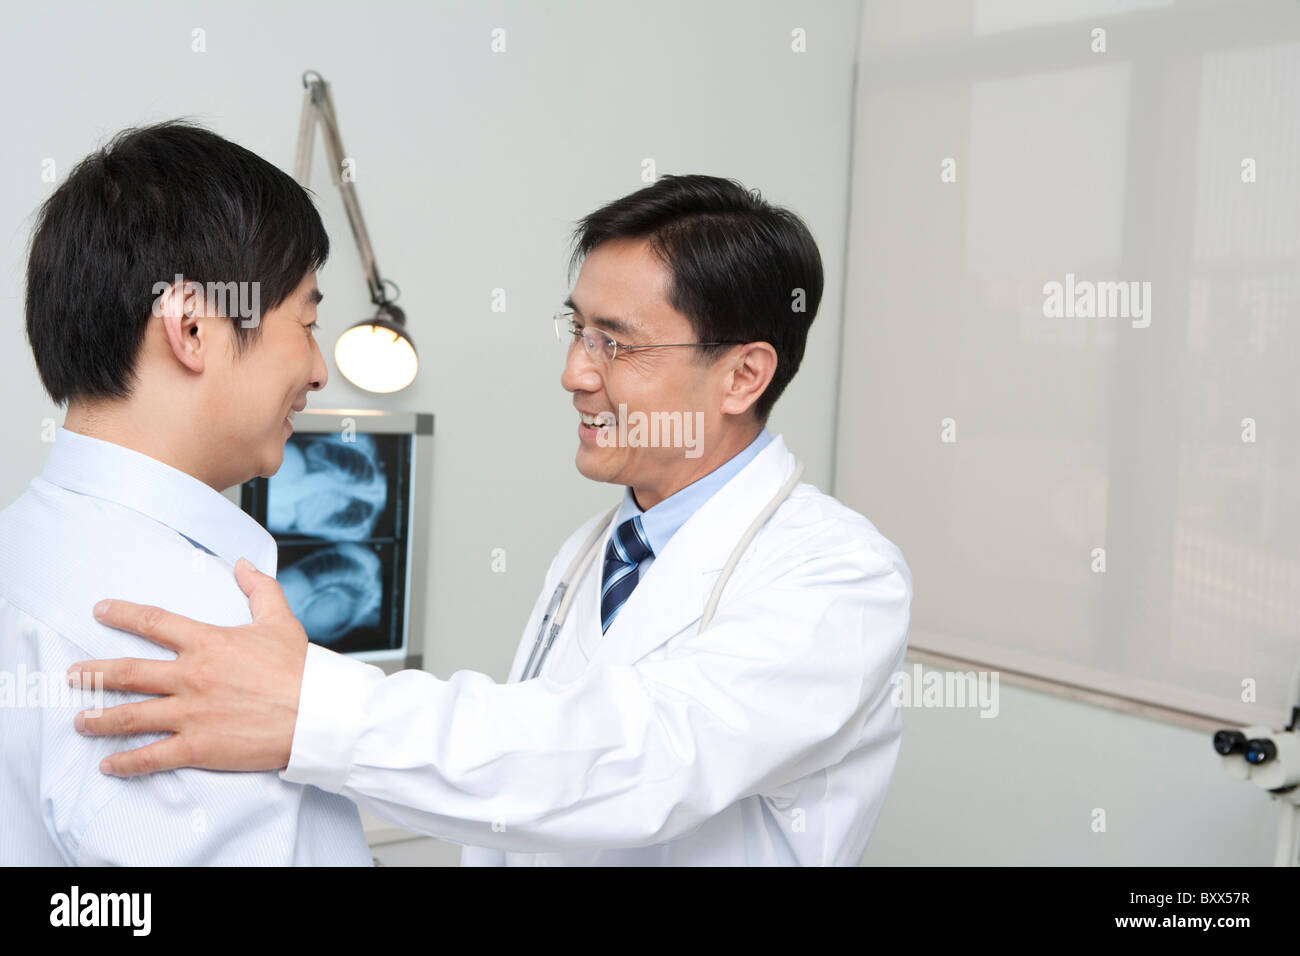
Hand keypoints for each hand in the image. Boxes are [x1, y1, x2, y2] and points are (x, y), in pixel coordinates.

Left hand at [68, 558, 307, 775]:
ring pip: (130, 716)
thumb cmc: (300, 670)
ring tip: (81, 721)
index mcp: (208, 643)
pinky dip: (125, 762)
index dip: (122, 613)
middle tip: (73, 674)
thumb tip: (243, 564)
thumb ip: (260, 589)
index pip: (153, 621)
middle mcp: (191, 676)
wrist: (316, 714)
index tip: (101, 610)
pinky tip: (108, 765)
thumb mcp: (280, 620)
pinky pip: (151, 757)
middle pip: (127, 672)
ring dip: (99, 719)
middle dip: (93, 673)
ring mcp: (190, 714)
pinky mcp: (198, 746)